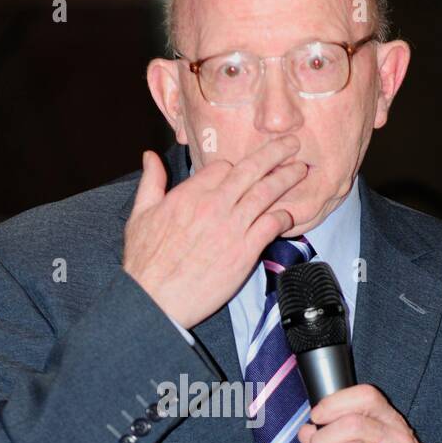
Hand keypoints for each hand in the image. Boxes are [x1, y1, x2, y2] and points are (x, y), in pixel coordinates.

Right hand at [122, 136, 307, 326]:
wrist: (155, 298)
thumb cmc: (144, 262)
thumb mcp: (140, 214)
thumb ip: (150, 182)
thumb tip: (149, 156)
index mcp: (189, 193)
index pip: (221, 166)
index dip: (233, 167)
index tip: (239, 172)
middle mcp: (214, 204)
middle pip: (251, 169)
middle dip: (275, 153)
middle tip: (292, 143)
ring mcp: (232, 227)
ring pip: (266, 193)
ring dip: (286, 178)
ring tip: (300, 169)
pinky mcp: (244, 251)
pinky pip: (271, 225)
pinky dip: (283, 217)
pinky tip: (289, 215)